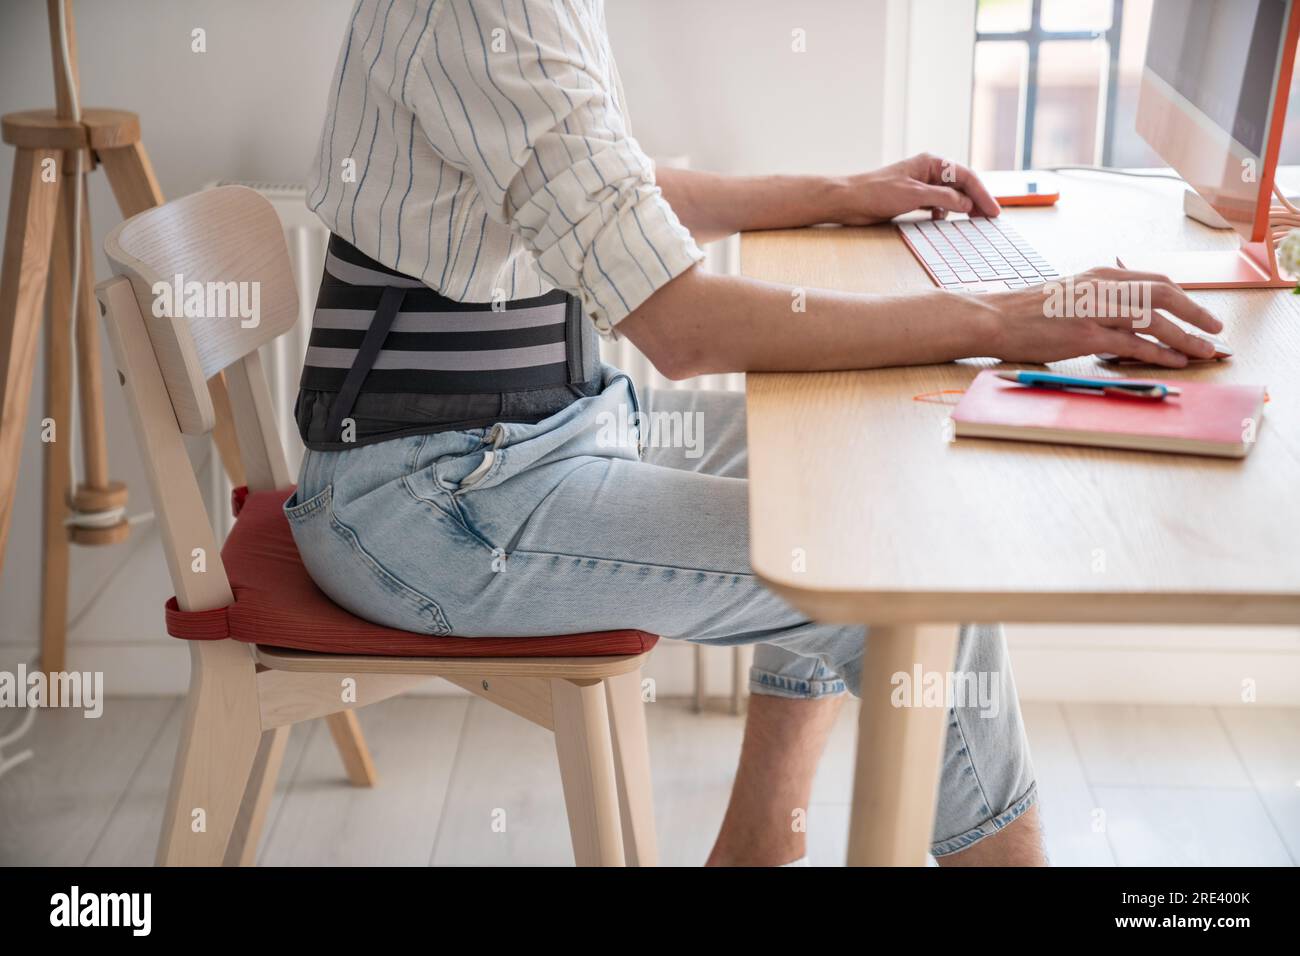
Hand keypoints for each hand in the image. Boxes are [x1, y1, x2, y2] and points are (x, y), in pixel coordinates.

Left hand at [838, 153, 1001, 224]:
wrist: (849, 201)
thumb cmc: (877, 192)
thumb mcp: (915, 195)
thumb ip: (944, 199)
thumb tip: (968, 204)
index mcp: (931, 163)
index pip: (966, 176)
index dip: (982, 194)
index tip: (993, 211)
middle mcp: (928, 172)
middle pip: (961, 185)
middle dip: (976, 201)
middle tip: (989, 219)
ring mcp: (921, 186)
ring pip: (950, 196)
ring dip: (961, 208)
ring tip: (973, 222)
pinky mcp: (912, 199)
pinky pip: (936, 205)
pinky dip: (944, 213)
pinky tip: (942, 220)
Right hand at [980, 267, 1223, 367]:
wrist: (994, 318)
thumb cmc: (1026, 311)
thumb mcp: (1068, 294)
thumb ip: (1097, 299)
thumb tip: (1124, 317)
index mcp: (1099, 275)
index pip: (1153, 280)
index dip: (1182, 296)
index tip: (1198, 310)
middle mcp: (1101, 287)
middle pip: (1163, 294)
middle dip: (1195, 311)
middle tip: (1216, 327)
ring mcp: (1094, 310)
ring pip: (1154, 320)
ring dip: (1186, 336)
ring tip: (1206, 350)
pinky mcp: (1085, 335)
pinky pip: (1133, 344)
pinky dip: (1160, 352)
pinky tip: (1176, 360)